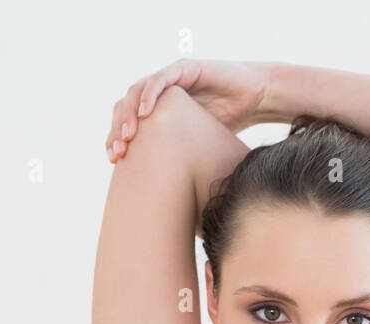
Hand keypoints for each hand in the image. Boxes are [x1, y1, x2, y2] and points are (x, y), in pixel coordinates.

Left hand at [105, 58, 272, 161]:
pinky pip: (161, 79)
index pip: (127, 123)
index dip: (116, 139)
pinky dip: (150, 94)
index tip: (115, 162)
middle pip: (125, 107)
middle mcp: (158, 94)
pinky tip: (145, 113)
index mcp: (157, 112)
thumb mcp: (198, 152)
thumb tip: (175, 208)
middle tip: (117, 153)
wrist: (255, 98)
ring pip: (137, 92)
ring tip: (127, 135)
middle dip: (117, 130)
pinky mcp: (184, 69)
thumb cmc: (229, 127)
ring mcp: (170, 79)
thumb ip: (182, 167)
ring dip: (129, 113)